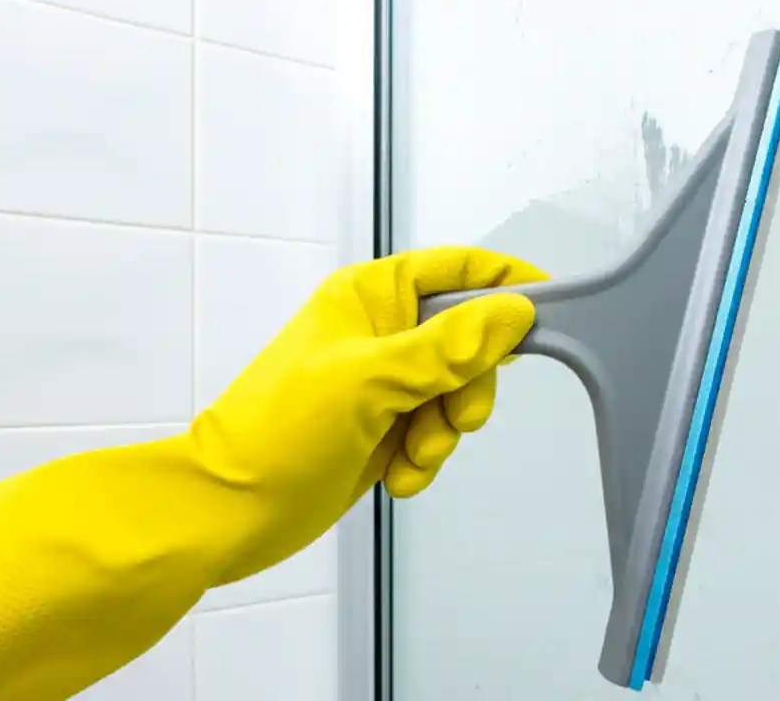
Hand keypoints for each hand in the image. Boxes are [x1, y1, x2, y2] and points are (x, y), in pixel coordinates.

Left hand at [190, 245, 546, 584]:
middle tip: (456, 420)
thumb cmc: (281, 432)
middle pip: (471, 341)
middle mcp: (382, 331)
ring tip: (410, 457)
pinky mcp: (381, 428)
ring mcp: (382, 382)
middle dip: (470, 388)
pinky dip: (423, 460)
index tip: (552, 315)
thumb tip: (515, 312)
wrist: (227, 512)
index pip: (459, 269)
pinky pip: (434, 434)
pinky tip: (395, 476)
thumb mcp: (371, 381)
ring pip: (457, 394)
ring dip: (444, 433)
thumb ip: (449, 346)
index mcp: (372, 295)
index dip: (507, 286)